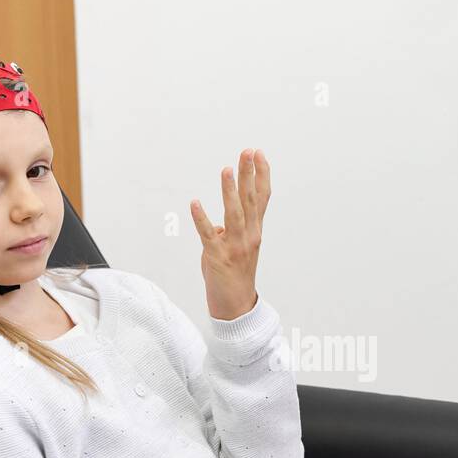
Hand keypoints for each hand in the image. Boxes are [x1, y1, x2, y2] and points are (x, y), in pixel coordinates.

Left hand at [190, 148, 270, 320]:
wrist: (236, 307)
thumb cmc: (234, 276)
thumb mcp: (236, 249)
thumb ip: (229, 232)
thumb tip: (215, 224)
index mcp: (255, 231)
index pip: (262, 198)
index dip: (262, 175)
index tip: (259, 154)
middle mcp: (249, 236)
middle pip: (251, 200)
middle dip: (249, 174)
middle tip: (247, 151)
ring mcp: (234, 247)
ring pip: (234, 214)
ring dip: (230, 191)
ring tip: (226, 170)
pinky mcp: (217, 257)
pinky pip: (208, 235)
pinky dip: (201, 219)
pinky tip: (194, 203)